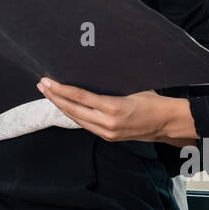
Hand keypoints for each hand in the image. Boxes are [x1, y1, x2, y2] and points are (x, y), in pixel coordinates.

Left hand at [36, 79, 198, 145]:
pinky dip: (73, 114)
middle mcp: (108, 123)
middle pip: (73, 110)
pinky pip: (85, 124)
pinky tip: (65, 106)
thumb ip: (109, 85)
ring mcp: (107, 132)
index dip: (61, 89)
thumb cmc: (152, 100)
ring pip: (76, 119)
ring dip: (61, 106)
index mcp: (114, 107)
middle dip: (54, 97)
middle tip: (41, 85)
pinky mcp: (109, 137)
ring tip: (48, 94)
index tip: (47, 81)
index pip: (80, 97)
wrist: (166, 123)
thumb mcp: (132, 87)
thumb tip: (90, 72)